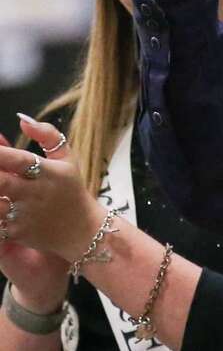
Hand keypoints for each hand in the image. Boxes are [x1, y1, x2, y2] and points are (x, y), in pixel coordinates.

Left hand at [0, 129, 69, 311]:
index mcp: (46, 172)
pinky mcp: (18, 232)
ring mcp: (26, 214)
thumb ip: (47, 135)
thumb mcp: (68, 159)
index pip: (17, 158)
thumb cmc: (71, 191)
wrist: (85, 231)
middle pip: (1, 181)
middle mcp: (35, 192)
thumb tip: (22, 118)